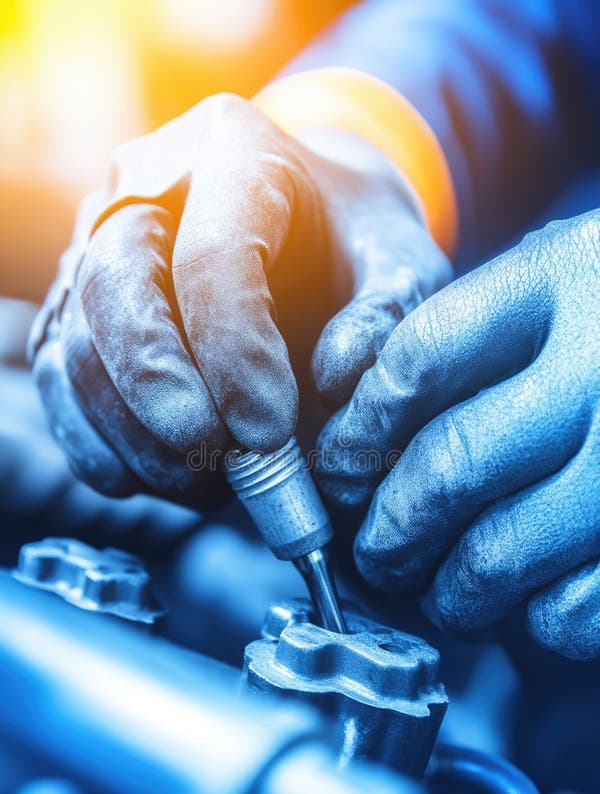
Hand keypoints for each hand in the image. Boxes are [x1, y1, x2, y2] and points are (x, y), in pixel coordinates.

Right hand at [29, 94, 449, 505]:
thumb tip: (332, 382)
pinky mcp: (80, 306)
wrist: (313, 225)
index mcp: (236, 150)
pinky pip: (59, 381)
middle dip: (159, 386)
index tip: (270, 431)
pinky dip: (99, 443)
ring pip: (76, 342)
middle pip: (116, 283)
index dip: (235, 351)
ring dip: (133, 432)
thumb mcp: (402, 264)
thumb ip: (387, 318)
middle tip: (212, 455)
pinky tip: (156, 477)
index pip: (212, 251)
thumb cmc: (357, 244)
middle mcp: (147, 186)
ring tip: (204, 480)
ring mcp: (101, 245)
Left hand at [318, 212, 599, 658]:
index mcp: (562, 281)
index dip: (360, 428)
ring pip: (499, 553)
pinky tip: (530, 602)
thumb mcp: (557, 277)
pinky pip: (573, 608)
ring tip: (438, 588)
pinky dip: (534, 621)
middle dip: (388, 529)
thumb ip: (467, 329)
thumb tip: (343, 394)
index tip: (342, 465)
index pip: (418, 362)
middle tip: (376, 551)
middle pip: (449, 466)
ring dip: (448, 590)